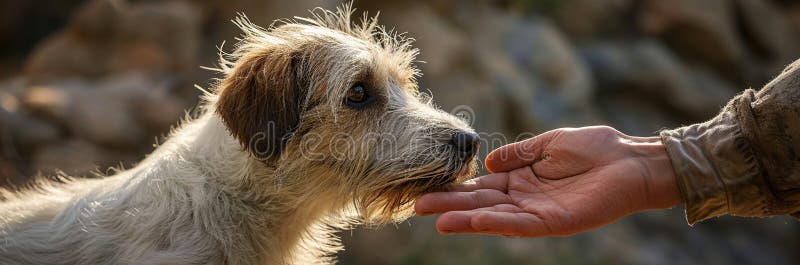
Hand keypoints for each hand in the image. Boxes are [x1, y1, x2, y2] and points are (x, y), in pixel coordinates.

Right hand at [415, 126, 680, 236]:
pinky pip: (519, 224)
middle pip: (481, 202)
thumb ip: (518, 153)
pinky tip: (472, 220)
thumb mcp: (549, 143)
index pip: (483, 185)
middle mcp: (525, 198)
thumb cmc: (596, 149)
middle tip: (417, 206)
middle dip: (450, 204)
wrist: (631, 160)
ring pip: (494, 217)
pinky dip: (494, 222)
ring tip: (436, 219)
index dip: (457, 187)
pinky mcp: (554, 222)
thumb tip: (486, 160)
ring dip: (465, 218)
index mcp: (522, 179)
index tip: (429, 187)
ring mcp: (538, 212)